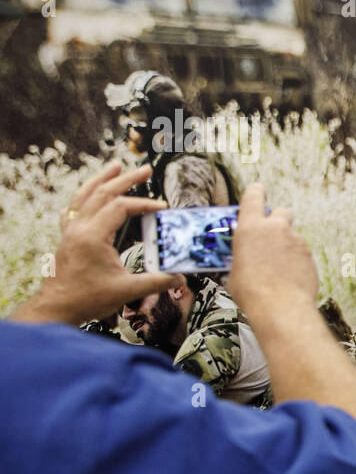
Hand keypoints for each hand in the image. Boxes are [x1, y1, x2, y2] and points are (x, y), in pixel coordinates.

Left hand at [9, 161, 179, 325]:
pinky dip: (83, 195)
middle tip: (145, 169)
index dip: (144, 204)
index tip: (162, 207)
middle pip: (102, 193)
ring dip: (101, 179)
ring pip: (84, 195)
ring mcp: (70, 231)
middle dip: (126, 179)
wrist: (57, 307)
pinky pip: (73, 208)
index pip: (121, 208)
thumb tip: (180, 277)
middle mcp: (79, 228)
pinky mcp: (67, 237)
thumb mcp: (127, 291)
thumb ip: (156, 281)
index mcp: (93, 236)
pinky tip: (88, 193)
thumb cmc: (87, 299)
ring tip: (116, 166)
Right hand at [226, 184, 318, 318]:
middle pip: (282, 211)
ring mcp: (296, 240)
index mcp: (251, 227)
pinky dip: (296, 261)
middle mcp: (276, 228)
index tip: (258, 192)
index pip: (254, 196)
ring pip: (292, 235)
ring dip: (286, 245)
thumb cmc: (252, 292)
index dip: (256, 192)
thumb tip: (245, 260)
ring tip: (278, 269)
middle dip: (277, 220)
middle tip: (270, 235)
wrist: (281, 307)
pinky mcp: (309, 255)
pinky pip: (301, 253)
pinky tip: (289, 278)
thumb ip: (243, 256)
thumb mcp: (235, 270)